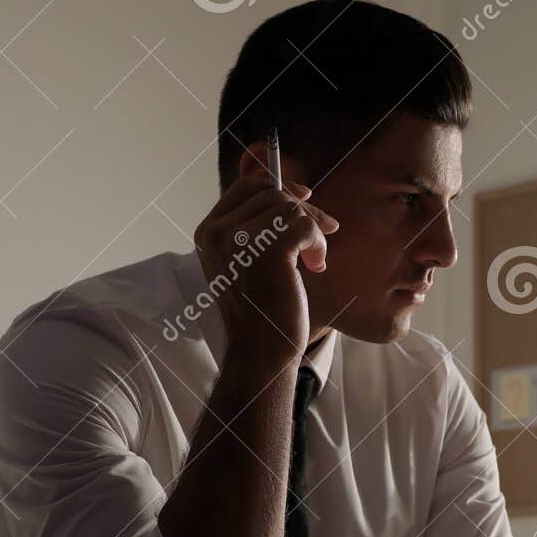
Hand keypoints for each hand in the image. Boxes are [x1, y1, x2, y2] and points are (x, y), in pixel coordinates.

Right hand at [193, 175, 338, 361]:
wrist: (260, 350)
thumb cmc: (261, 310)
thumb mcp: (248, 261)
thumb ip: (258, 228)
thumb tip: (298, 193)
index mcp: (208, 233)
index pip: (245, 187)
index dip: (278, 186)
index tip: (305, 197)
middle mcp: (218, 232)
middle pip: (272, 194)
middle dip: (305, 210)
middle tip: (328, 231)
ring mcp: (241, 239)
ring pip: (291, 207)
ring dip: (313, 231)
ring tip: (313, 260)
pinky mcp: (268, 249)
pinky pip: (306, 225)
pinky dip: (318, 244)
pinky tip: (315, 266)